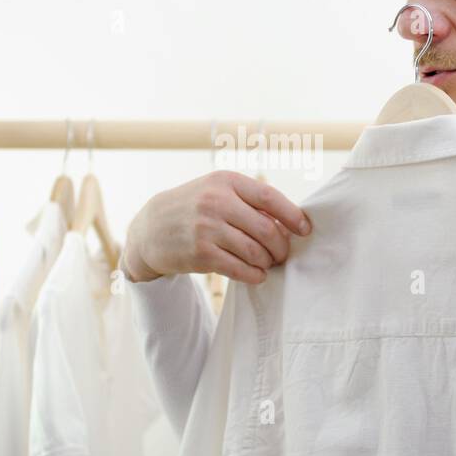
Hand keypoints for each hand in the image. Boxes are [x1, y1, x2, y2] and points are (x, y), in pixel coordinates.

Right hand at [123, 171, 311, 283]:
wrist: (150, 228)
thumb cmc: (193, 208)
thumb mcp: (216, 191)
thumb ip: (248, 201)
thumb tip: (289, 222)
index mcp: (226, 181)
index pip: (270, 197)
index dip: (293, 215)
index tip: (305, 229)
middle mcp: (216, 202)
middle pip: (267, 229)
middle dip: (282, 246)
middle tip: (283, 254)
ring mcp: (207, 228)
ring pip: (255, 251)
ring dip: (268, 262)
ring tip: (268, 263)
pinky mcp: (200, 253)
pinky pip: (239, 268)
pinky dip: (254, 275)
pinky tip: (257, 275)